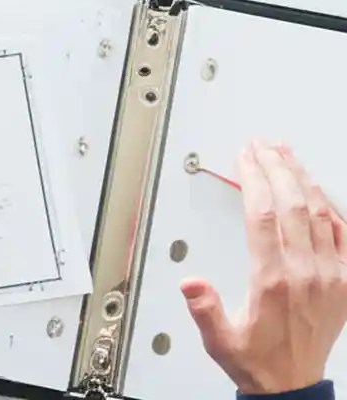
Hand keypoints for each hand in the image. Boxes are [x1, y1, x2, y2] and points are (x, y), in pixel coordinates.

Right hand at [181, 141, 346, 393]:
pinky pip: (342, 231)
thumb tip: (190, 284)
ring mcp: (331, 274)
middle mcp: (307, 273)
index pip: (264, 215)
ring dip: (303, 178)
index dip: (253, 179)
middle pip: (294, 205)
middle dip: (276, 167)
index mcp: (273, 282)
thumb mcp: (219, 339)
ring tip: (287, 154)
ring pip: (322, 212)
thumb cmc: (257, 358)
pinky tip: (319, 189)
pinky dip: (330, 205)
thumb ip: (204, 309)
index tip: (245, 158)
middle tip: (262, 145)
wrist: (293, 384)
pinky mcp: (344, 279)